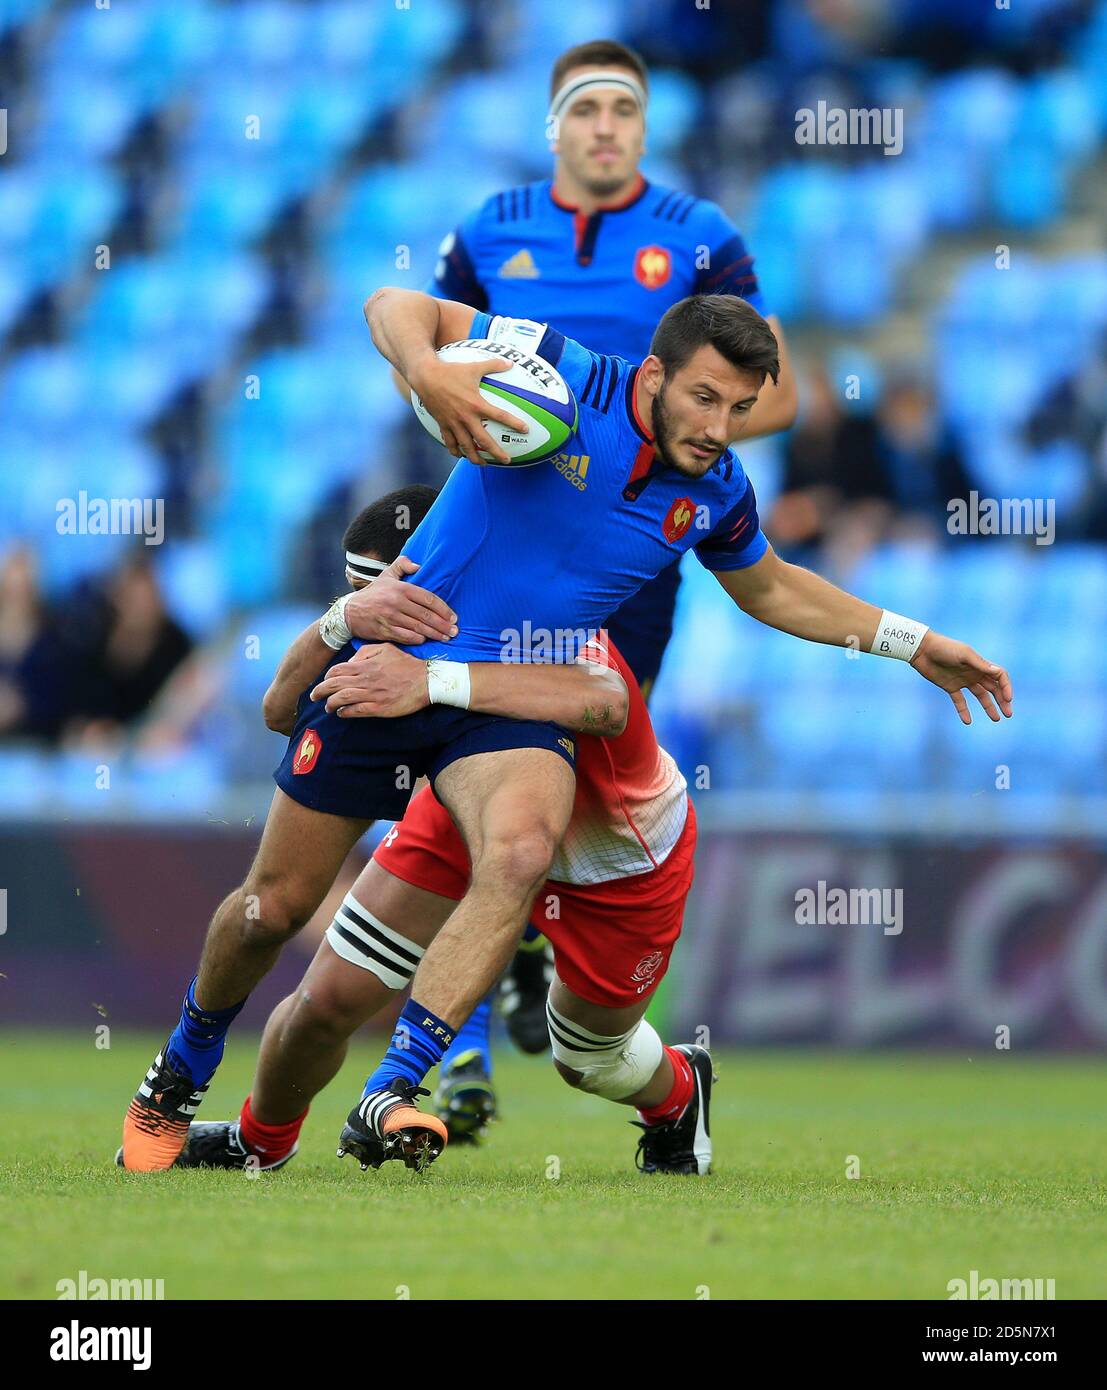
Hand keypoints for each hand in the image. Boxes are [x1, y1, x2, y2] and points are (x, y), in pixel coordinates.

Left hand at [310, 643, 429, 717]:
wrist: (426, 680)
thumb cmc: (406, 664)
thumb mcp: (385, 648)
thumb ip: (365, 652)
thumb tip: (351, 661)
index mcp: (365, 665)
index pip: (336, 671)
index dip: (326, 677)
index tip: (323, 682)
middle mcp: (365, 680)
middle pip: (333, 686)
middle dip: (319, 692)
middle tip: (314, 697)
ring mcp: (371, 695)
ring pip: (341, 700)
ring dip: (330, 704)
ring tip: (327, 707)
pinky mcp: (378, 708)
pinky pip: (355, 711)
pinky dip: (344, 712)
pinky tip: (341, 713)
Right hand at [344, 557, 456, 644]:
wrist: (348, 612)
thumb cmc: (372, 594)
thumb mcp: (386, 576)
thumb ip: (402, 566)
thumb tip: (418, 565)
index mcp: (400, 588)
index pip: (428, 598)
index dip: (443, 609)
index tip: (453, 616)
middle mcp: (396, 602)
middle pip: (426, 615)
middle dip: (443, 624)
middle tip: (455, 631)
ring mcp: (391, 617)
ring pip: (419, 628)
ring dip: (435, 634)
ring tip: (446, 637)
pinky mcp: (385, 631)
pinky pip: (406, 637)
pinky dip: (418, 639)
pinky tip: (426, 640)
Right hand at [410, 357, 527, 462]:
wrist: (425, 377)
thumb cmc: (450, 371)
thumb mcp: (473, 367)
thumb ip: (493, 365)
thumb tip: (510, 363)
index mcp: (476, 404)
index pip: (499, 416)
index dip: (514, 423)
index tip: (525, 429)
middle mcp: (466, 417)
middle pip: (483, 441)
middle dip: (496, 453)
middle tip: (506, 460)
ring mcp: (453, 423)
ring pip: (466, 446)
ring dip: (475, 457)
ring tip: (483, 464)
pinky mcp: (443, 424)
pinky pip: (450, 442)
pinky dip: (455, 450)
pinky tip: (460, 455)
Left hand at [910, 631, 1012, 724]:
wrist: (922, 650)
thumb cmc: (944, 648)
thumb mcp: (964, 654)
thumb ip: (980, 664)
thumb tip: (997, 672)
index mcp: (980, 665)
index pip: (999, 677)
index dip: (1006, 687)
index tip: (1008, 699)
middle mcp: (974, 673)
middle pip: (993, 688)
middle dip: (1002, 700)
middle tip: (1008, 714)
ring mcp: (962, 681)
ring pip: (980, 696)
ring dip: (989, 707)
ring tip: (996, 719)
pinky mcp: (950, 687)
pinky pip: (959, 701)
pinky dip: (964, 711)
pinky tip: (968, 721)